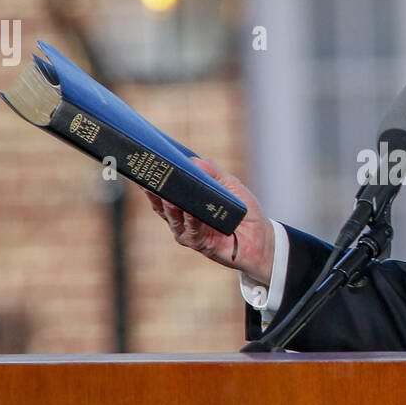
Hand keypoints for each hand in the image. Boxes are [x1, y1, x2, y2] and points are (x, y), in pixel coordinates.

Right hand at [144, 156, 273, 283]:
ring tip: (167, 191)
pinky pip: (192, 230)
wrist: (261, 237)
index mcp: (184, 204)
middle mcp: (182, 219)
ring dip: (169, 204)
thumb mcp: (230, 185)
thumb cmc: (242, 210)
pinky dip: (190, 219)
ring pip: (173, 217)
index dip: (152, 179)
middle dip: (155, 189)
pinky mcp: (200, 244)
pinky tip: (189, 209)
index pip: (163, 191)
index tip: (144, 165)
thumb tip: (194, 160)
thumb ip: (213, 172)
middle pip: (162, 203)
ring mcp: (189, 232)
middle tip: (149, 174)